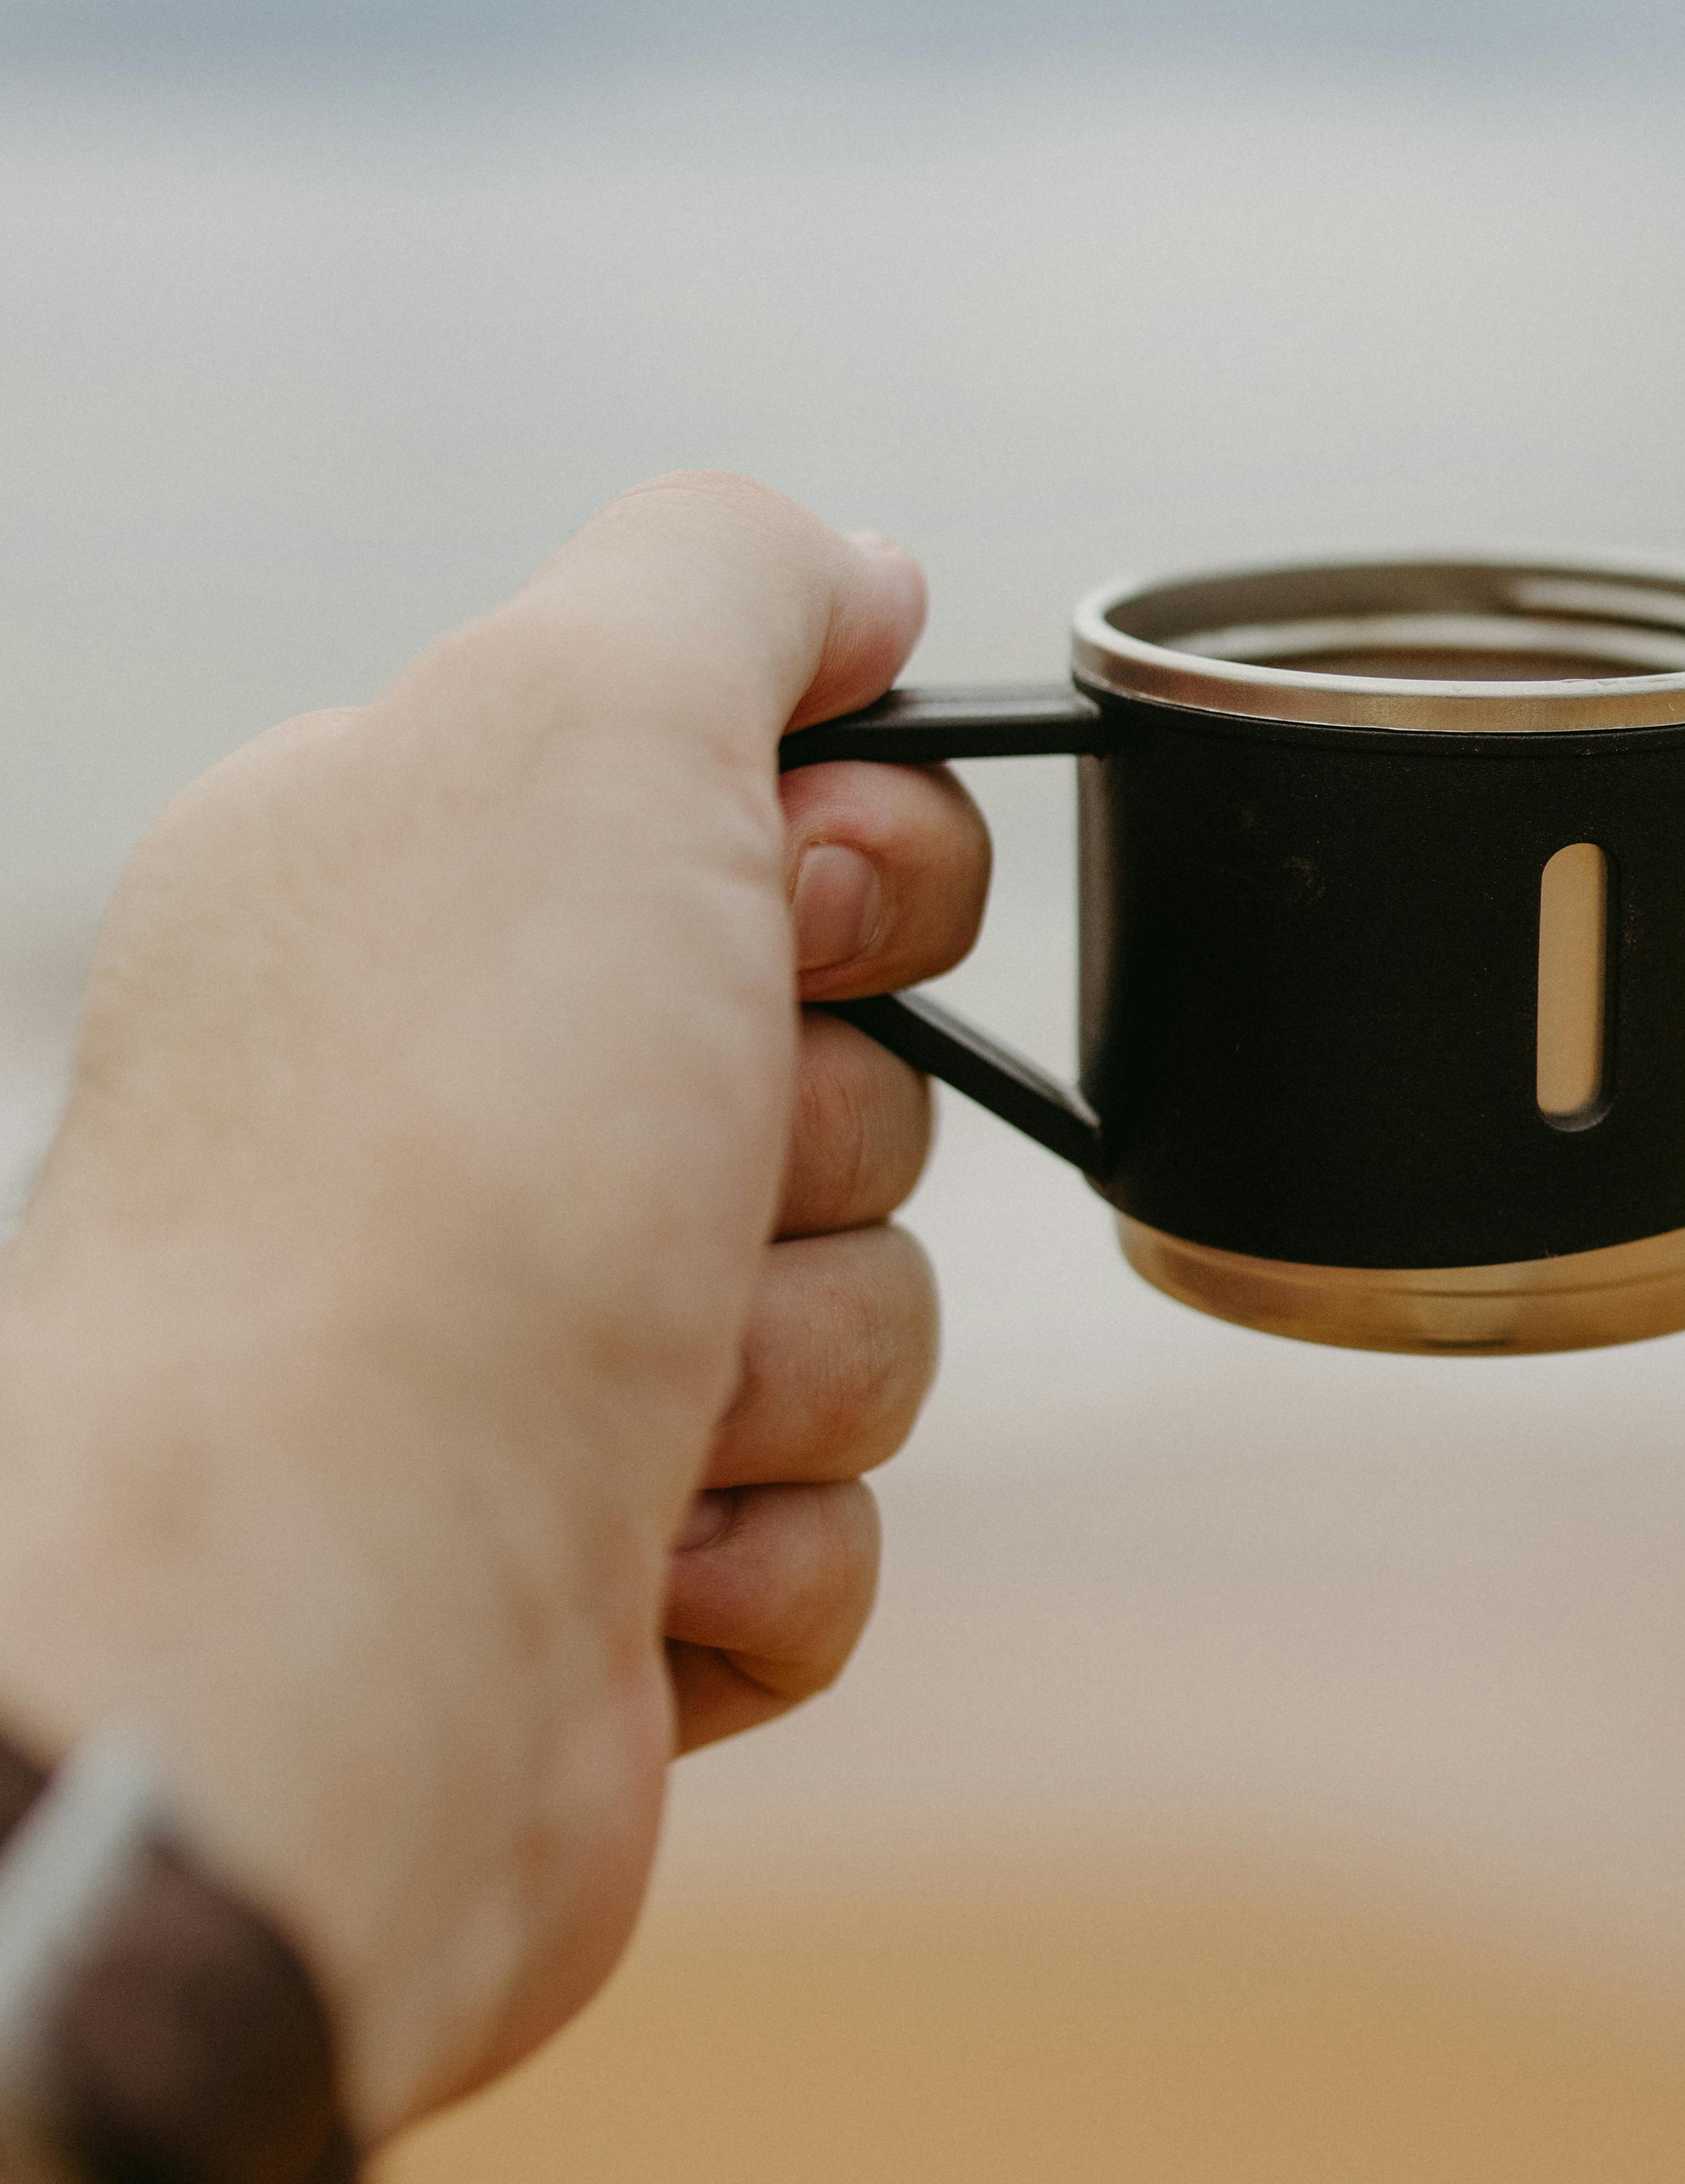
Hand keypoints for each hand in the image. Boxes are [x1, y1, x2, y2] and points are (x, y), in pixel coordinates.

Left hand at [0, 478, 984, 2135]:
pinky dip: (767, 1543)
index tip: (794, 907)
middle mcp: (438, 1117)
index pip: (754, 813)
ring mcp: (504, 1363)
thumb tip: (861, 575)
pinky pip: (826, 1528)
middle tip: (694, 1151)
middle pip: (840, 1069)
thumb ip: (728, 576)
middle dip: (825, 1122)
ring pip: (851, 1307)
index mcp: (402, 894)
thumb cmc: (435, 1164)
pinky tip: (626, 1550)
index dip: (850, 862)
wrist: (323, 1607)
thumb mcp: (581, 715)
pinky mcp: (585, 1578)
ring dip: (800, 1352)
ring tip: (638, 1393)